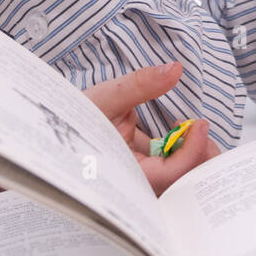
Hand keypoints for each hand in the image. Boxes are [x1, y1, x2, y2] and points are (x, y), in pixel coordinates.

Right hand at [83, 62, 221, 193]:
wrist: (53, 125)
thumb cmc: (73, 115)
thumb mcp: (107, 96)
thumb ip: (141, 84)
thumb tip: (175, 69)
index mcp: (122, 175)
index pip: (167, 174)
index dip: (190, 151)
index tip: (200, 124)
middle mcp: (133, 184)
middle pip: (178, 185)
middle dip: (199, 160)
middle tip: (202, 129)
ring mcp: (139, 179)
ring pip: (177, 178)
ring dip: (193, 155)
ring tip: (197, 130)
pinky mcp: (141, 169)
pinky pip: (168, 167)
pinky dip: (182, 151)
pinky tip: (184, 131)